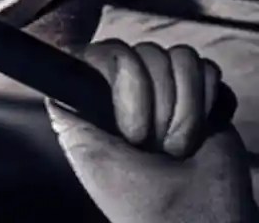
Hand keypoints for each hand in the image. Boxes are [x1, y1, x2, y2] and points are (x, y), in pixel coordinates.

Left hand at [48, 41, 255, 222]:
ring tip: (175, 146)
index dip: (125, 80)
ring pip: (178, 58)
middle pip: (146, 53)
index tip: (130, 128)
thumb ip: (67, 109)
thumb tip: (53, 73)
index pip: (107, 53)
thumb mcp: (86, 150)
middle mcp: (135, 90)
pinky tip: (200, 133)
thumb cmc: (134, 196)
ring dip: (183, 109)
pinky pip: (206, 69)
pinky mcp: (205, 98)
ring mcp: (171, 91)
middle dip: (155, 104)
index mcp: (102, 98)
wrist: (190, 220)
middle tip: (151, 143)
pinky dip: (205, 103)